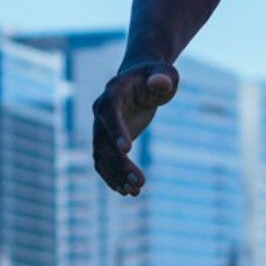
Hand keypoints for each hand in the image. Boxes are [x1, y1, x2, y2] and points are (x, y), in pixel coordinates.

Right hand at [91, 62, 178, 194]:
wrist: (142, 82)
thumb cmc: (156, 76)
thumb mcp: (164, 73)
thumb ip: (163, 77)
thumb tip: (160, 82)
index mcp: (113, 92)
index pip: (109, 111)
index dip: (115, 130)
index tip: (127, 149)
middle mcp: (101, 111)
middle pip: (104, 140)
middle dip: (119, 163)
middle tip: (139, 182)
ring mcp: (101, 127)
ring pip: (102, 155)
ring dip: (116, 174)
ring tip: (135, 191)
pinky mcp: (106, 140)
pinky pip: (104, 162)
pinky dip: (113, 177)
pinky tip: (128, 191)